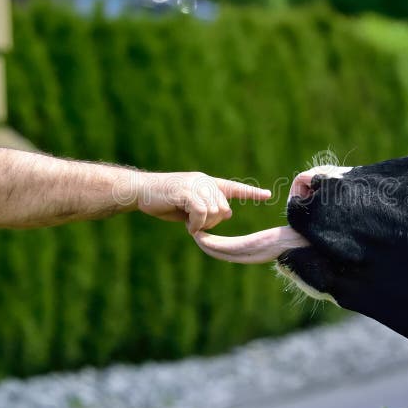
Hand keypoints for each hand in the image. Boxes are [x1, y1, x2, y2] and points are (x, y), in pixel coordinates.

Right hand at [135, 172, 270, 233]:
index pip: (233, 187)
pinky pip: (202, 212)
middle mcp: (204, 181)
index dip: (251, 192)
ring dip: (203, 224)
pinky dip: (197, 223)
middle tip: (195, 225)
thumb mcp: (188, 206)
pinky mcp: (186, 191)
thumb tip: (226, 213)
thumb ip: (207, 208)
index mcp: (207, 183)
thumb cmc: (161, 200)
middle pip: (224, 209)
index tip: (267, 195)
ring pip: (215, 212)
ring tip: (189, 223)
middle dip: (212, 223)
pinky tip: (188, 226)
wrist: (140, 191)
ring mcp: (196, 185)